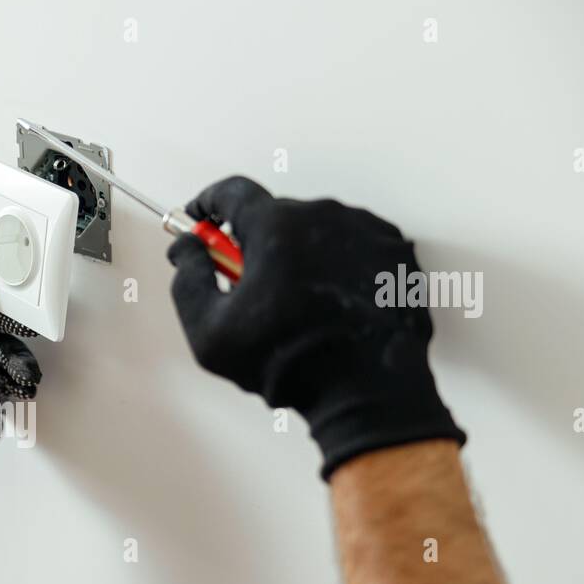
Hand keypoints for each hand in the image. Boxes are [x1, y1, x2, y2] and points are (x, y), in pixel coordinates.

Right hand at [168, 175, 464, 478]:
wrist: (364, 391)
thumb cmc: (287, 362)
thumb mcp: (208, 330)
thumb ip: (188, 278)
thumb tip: (188, 249)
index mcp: (275, 226)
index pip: (231, 192)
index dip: (209, 204)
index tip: (202, 219)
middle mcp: (323, 215)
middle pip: (276, 216)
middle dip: (257, 245)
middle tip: (252, 289)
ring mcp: (366, 230)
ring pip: (317, 231)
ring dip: (301, 256)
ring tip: (300, 306)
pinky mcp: (396, 253)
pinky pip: (355, 245)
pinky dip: (339, 266)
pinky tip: (332, 304)